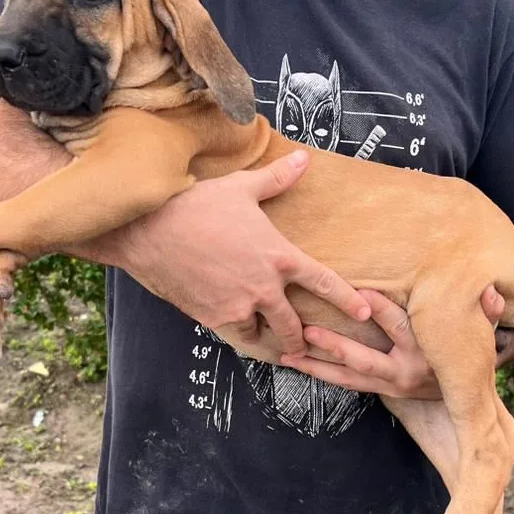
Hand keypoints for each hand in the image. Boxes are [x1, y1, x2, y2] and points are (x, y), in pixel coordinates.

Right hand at [110, 150, 372, 355]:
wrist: (150, 230)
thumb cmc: (196, 205)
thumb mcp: (240, 188)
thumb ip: (276, 179)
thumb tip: (303, 160)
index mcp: (278, 256)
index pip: (323, 282)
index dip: (346, 300)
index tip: (362, 312)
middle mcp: (264, 287)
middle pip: (295, 324)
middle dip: (306, 338)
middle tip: (312, 344)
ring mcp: (239, 306)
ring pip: (268, 338)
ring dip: (278, 346)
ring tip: (285, 353)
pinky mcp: (213, 318)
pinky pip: (239, 339)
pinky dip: (248, 342)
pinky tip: (251, 344)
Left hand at [279, 287, 506, 399]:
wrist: (468, 403)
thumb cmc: (467, 357)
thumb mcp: (478, 335)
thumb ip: (486, 313)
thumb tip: (493, 291)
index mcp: (425, 351)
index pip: (398, 325)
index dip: (378, 308)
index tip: (356, 292)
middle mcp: (404, 370)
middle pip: (363, 357)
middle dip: (333, 344)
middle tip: (305, 331)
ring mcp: (390, 384)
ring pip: (348, 376)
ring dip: (317, 365)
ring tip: (288, 355)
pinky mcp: (381, 392)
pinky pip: (347, 385)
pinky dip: (322, 375)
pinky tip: (298, 365)